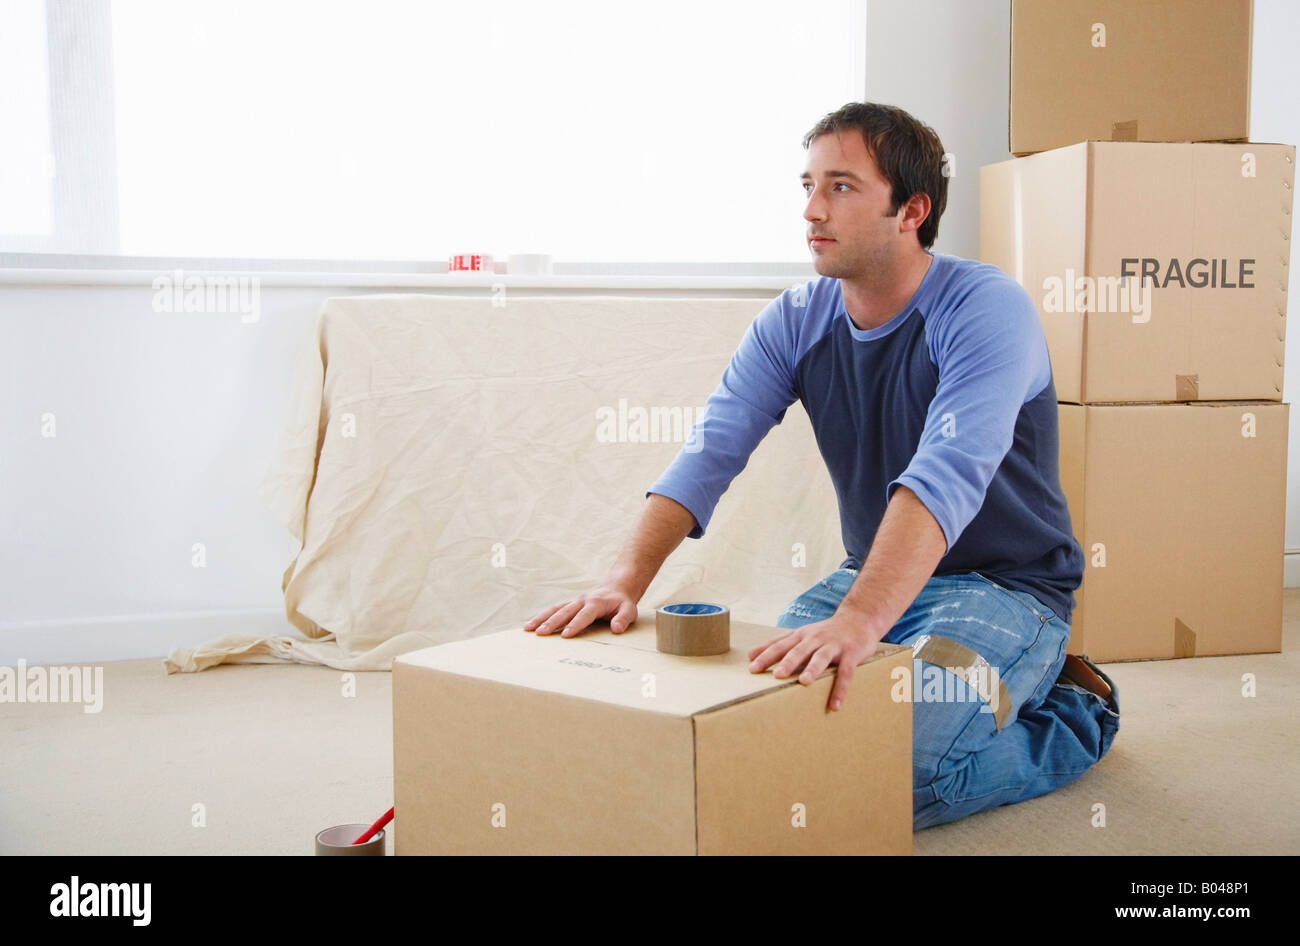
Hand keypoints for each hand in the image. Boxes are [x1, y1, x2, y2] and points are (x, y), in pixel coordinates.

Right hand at [523, 585, 638, 637]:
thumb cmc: (622, 603)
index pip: (584, 615)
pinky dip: (541, 616)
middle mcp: (582, 601)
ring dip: (541, 618)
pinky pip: (553, 610)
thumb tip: (616, 629)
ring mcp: (574, 602)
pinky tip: (530, 625)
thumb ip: (623, 619)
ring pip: (555, 609)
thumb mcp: (629, 610)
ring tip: (528, 629)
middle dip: (552, 623)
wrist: (617, 587)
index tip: (565, 635)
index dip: (575, 624)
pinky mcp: (569, 604)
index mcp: (596, 603)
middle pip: (565, 612)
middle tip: (540, 634)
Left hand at [747, 611, 881, 710]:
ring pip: (821, 657)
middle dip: (788, 662)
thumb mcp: (801, 634)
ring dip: (813, 669)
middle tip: (776, 675)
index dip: (766, 655)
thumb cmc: (826, 631)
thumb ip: (778, 644)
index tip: (752, 669)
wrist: (859, 618)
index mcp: (801, 635)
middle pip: (799, 650)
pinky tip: (835, 705)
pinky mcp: (851, 653)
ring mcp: (834, 645)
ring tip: (804, 682)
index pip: (780, 645)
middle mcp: (816, 639)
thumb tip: (750, 654)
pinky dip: (841, 689)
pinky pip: (846, 673)